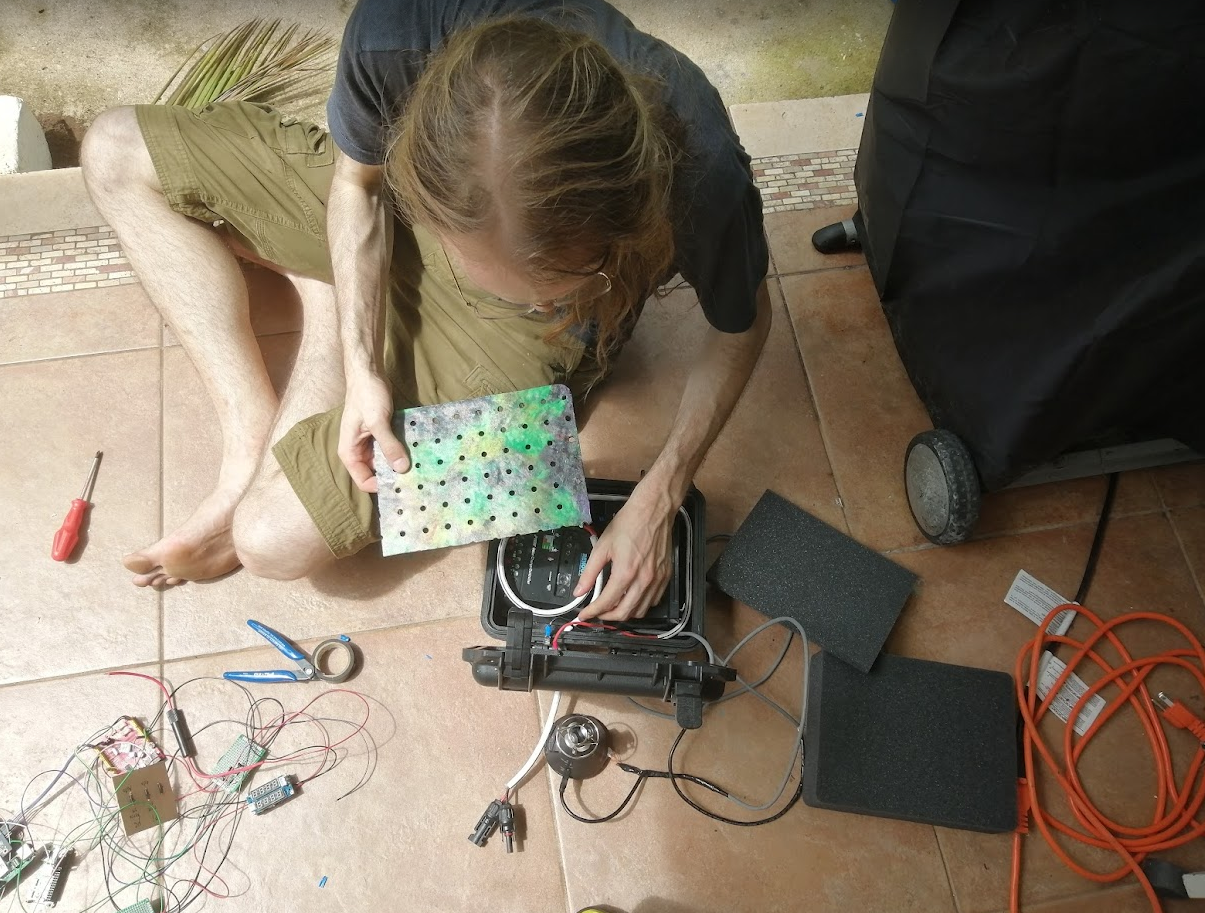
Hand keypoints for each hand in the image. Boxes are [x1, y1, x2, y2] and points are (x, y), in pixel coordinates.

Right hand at [338, 371, 408, 492]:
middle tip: (415, 479)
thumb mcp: (377, 422)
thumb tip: (402, 469)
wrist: (368, 373)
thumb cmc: (367, 396)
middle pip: (376, 473)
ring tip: (420, 468)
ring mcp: (370, 443)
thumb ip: (389, 445)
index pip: (364, 481)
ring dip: (400, 463)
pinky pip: (392, 449)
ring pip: (386, 461)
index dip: (381, 486)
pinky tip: (417, 453)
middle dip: (394, 476)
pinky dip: (402, 451)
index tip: (401, 484)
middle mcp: (359, 451)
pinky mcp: (381, 435)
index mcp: (350, 452)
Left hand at [573, 484, 675, 621]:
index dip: (592, 612)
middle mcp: (643, 580)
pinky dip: (641, 605)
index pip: (606, 602)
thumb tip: (579, 590)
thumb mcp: (602, 546)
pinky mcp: (665, 576)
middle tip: (597, 612)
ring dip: (624, 613)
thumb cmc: (629, 524)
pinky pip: (653, 601)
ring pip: (640, 610)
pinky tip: (632, 597)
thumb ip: (589, 572)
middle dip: (607, 617)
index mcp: (625, 572)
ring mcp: (657, 580)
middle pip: (624, 613)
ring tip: (613, 607)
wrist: (653, 510)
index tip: (584, 615)